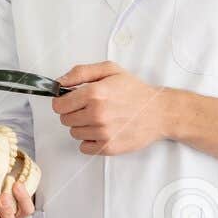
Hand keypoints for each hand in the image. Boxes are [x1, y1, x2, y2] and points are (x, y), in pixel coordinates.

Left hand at [52, 61, 172, 155]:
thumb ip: (80, 73)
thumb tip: (58, 82)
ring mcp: (102, 132)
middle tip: (90, 108)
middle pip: (65, 119)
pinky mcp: (108, 147)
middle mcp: (97, 114)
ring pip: (74, 133)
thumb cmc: (135, 90)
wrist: (159, 112)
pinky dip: (90, 141)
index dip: (63, 102)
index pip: (58, 105)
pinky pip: (84, 147)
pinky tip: (102, 131)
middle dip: (74, 113)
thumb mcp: (109, 70)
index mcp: (94, 93)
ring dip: (83, 126)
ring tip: (100, 118)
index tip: (72, 101)